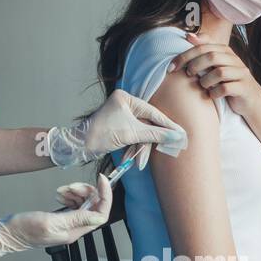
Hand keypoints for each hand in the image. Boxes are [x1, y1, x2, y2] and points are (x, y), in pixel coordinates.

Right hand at [0, 175, 112, 260]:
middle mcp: (74, 229)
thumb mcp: (51, 221)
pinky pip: (73, 205)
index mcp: (74, 232)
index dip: (105, 196)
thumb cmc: (24, 229)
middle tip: (72, 186)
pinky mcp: (61, 219)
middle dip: (86, 192)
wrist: (7, 233)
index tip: (101, 180)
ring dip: (76, 193)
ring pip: (84, 204)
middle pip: (93, 207)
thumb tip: (99, 217)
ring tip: (62, 190)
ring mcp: (68, 224)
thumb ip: (76, 219)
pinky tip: (60, 194)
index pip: (100, 214)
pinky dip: (70, 196)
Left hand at [46, 90, 186, 167]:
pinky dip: (133, 149)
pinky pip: (133, 137)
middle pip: (147, 124)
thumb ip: (155, 134)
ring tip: (139, 162)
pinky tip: (131, 159)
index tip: (181, 134)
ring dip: (140, 149)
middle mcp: (124, 104)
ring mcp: (121, 116)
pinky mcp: (119, 127)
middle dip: (149, 142)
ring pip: (140, 133)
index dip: (167, 125)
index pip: (153, 113)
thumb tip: (177, 136)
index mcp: (126, 98)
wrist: (79, 146)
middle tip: (163, 151)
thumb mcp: (131, 134)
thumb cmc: (101, 134)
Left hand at [169, 33, 260, 115]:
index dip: (185, 55)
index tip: (171, 67)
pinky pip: (226, 88)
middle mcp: (235, 60)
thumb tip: (188, 35)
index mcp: (226, 51)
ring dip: (205, 81)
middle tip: (188, 74)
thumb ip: (204, 51)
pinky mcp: (244, 88)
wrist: (251, 101)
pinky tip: (211, 96)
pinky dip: (214, 93)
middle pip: (211, 56)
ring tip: (203, 86)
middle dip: (194, 65)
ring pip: (219, 72)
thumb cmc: (228, 82)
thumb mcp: (217, 65)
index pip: (203, 46)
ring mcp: (241, 73)